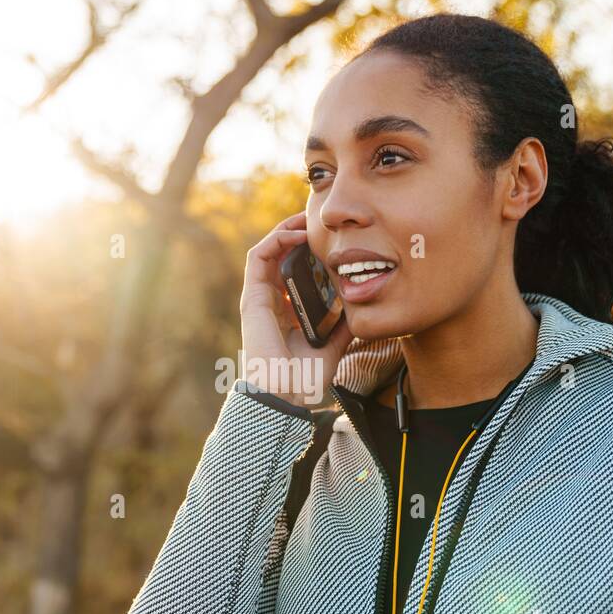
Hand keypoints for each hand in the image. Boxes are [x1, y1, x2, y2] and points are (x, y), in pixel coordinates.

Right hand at [240, 211, 353, 408]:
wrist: (286, 395)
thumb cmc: (305, 379)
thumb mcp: (334, 345)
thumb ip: (343, 324)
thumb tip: (360, 305)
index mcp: (287, 315)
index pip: (295, 274)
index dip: (309, 254)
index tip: (330, 240)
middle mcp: (271, 304)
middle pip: (280, 258)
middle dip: (298, 235)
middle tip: (320, 220)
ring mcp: (259, 300)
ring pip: (267, 252)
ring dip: (286, 231)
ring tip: (308, 218)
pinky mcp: (252, 298)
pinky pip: (258, 257)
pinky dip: (276, 240)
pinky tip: (298, 234)